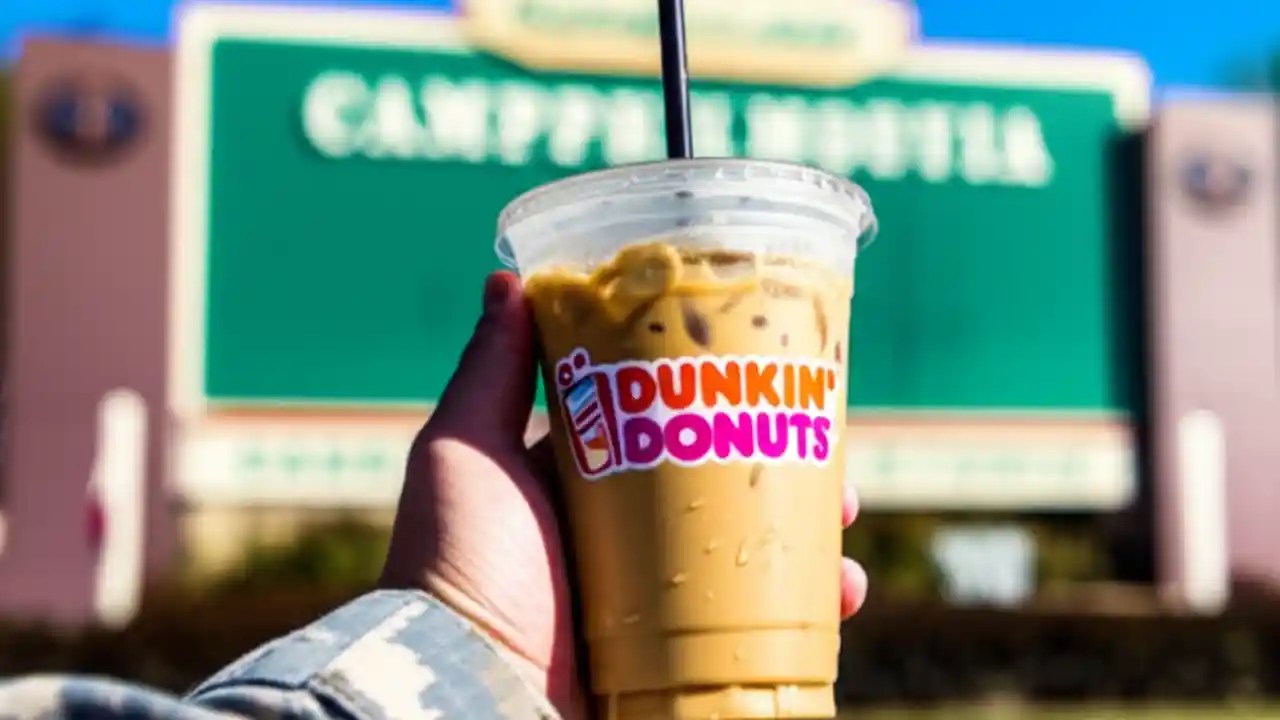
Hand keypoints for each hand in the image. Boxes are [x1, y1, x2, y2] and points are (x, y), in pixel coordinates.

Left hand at [381, 271, 868, 717]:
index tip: (769, 379)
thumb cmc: (459, 564)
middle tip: (831, 457)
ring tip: (846, 516)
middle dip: (781, 467)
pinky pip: (762, 627)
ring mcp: (655, 600)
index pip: (664, 427)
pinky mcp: (682, 656)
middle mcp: (620, 537)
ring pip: (752, 552)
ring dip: (810, 533)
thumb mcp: (465, 450)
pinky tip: (844, 593)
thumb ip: (491, 369)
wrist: (471, 690)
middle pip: (721, 487)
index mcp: (578, 484)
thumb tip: (506, 276)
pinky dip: (813, 610)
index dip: (719, 403)